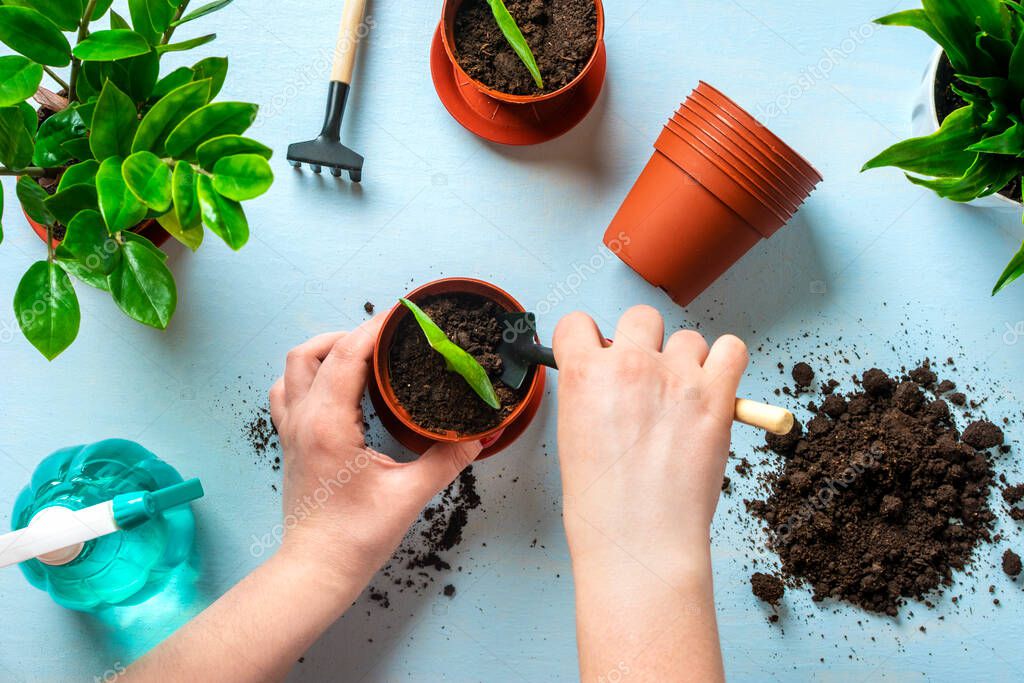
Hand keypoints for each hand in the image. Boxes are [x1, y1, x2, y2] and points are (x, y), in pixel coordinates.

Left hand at [269, 315, 483, 587]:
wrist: (317, 569)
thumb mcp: (409, 495)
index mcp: (329, 424)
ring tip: (362, 353)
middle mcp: (303, 419)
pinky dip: (309, 374)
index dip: (376, 328)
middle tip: (390, 337)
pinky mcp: (291, 442)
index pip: (348, 355)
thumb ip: (447, 459)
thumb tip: (480, 435)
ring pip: (294, 366)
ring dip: (325, 349)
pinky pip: (287, 391)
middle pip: (315, 351)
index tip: (403, 315)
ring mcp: (292, 430)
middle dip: (353, 334)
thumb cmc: (356, 537)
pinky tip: (336, 384)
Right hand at [553, 305, 747, 567]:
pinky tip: (716, 387)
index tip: (596, 354)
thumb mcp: (572, 436)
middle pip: (640, 317)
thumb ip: (590, 396)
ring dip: (687, 361)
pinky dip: (727, 363)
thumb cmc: (602, 504)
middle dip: (642, 342)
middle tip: (647, 379)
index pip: (577, 323)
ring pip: (688, 338)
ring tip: (684, 400)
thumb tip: (611, 383)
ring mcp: (676, 377)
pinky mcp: (716, 395)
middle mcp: (629, 365)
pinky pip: (731, 349)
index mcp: (583, 375)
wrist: (640, 539)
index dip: (586, 339)